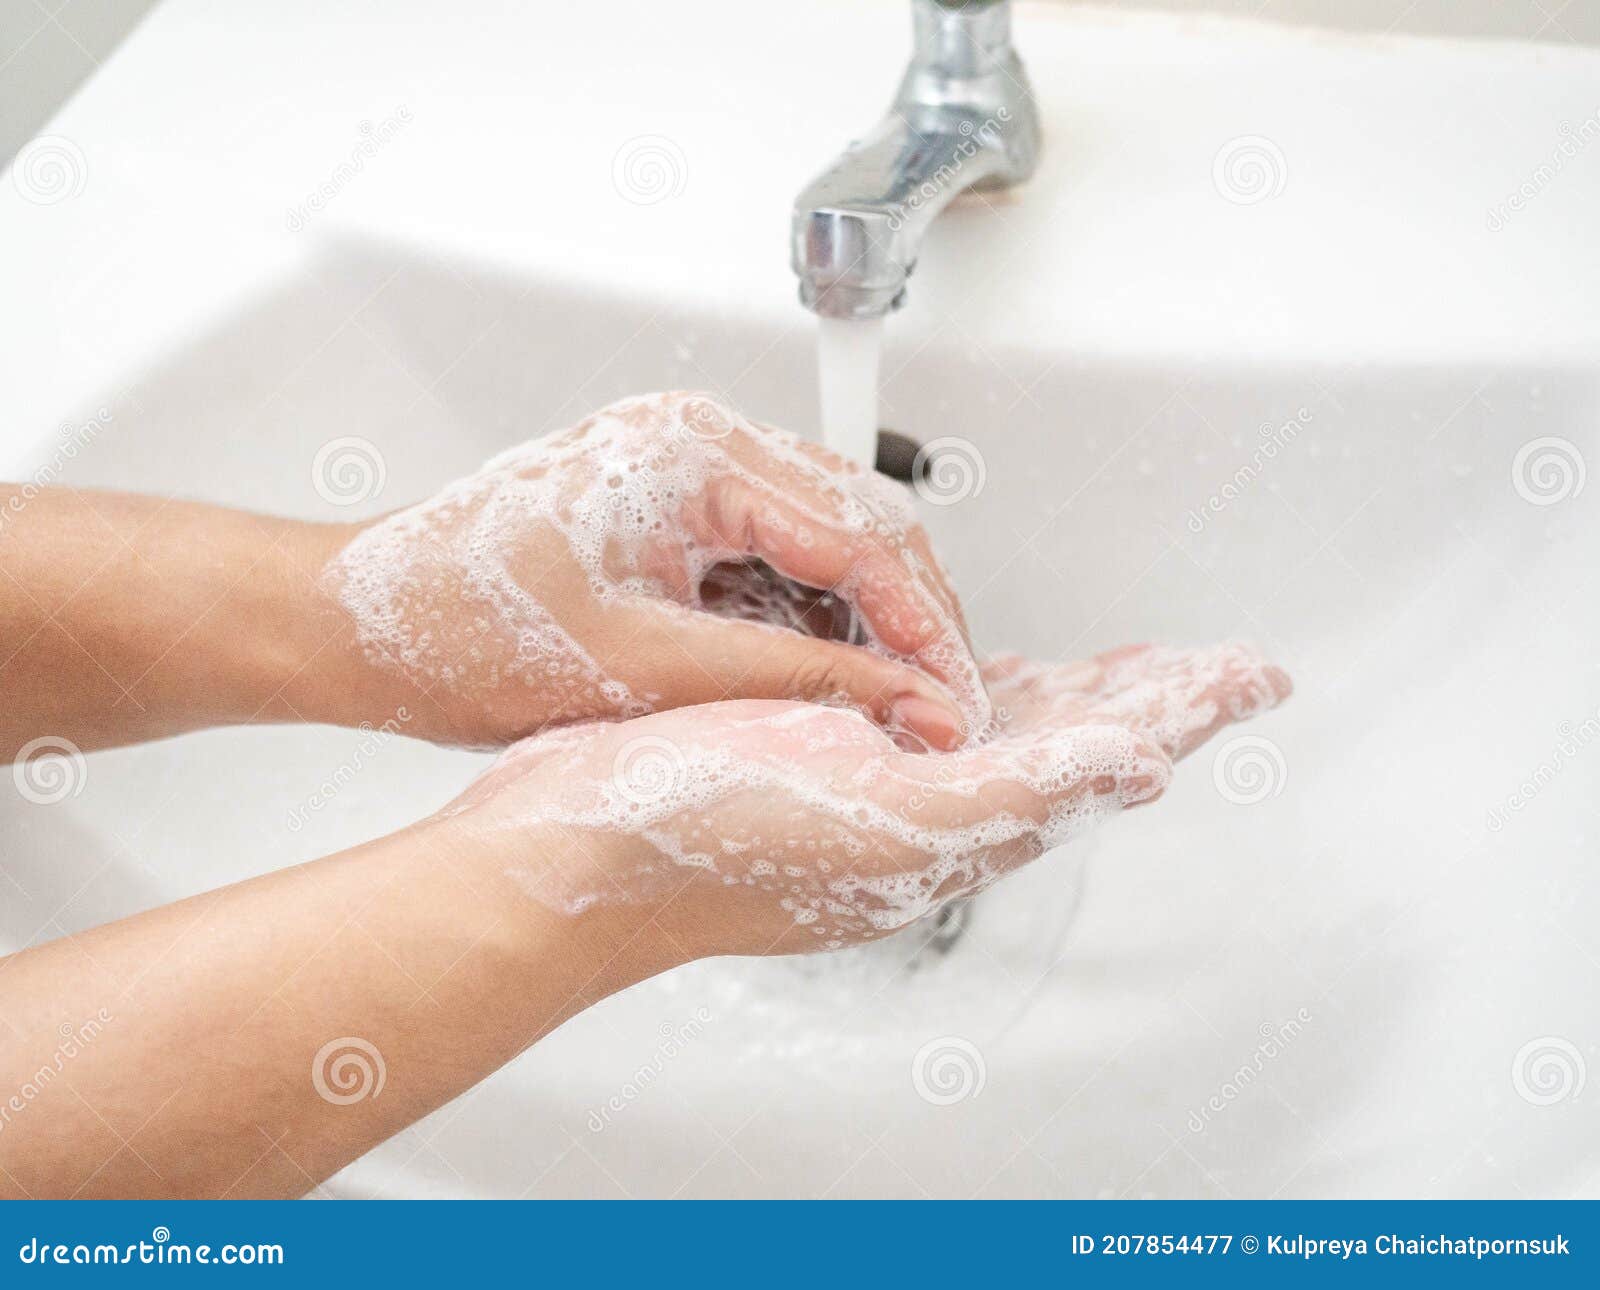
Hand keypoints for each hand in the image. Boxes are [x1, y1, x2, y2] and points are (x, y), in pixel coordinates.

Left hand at [322, 392, 986, 749]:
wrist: (359, 625)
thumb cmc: (463, 629)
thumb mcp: (646, 670)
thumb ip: (791, 680)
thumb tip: (906, 703)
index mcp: (691, 452)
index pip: (857, 532)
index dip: (922, 625)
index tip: (959, 694)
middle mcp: (695, 438)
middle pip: (854, 519)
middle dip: (907, 615)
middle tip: (942, 702)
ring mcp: (682, 465)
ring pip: (820, 536)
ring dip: (862, 617)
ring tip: (891, 700)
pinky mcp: (668, 503)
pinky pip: (770, 551)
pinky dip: (805, 613)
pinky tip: (819, 673)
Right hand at [430, 641, 1289, 958]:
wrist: (570, 854)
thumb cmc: (701, 842)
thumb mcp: (880, 817)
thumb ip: (1020, 790)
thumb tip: (1140, 766)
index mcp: (960, 822)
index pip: (1107, 757)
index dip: (1187, 711)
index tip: (1254, 677)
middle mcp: (927, 805)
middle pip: (1070, 739)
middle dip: (1145, 697)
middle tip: (1209, 665)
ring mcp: (872, 779)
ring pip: (1004, 724)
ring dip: (1073, 691)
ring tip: (1127, 664)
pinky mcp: (815, 748)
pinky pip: (921, 707)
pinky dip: (969, 677)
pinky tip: (974, 667)